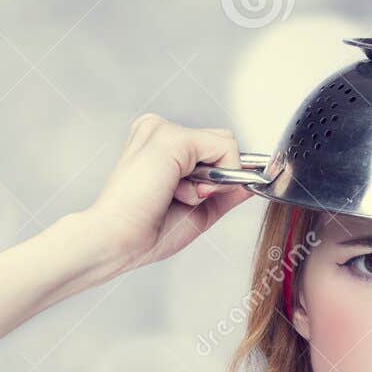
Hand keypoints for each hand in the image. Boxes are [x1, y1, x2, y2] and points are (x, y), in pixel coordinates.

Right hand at [74, 113, 255, 271]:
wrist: (119, 241)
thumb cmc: (147, 231)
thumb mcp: (199, 210)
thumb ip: (225, 191)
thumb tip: (253, 180)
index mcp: (158, 144)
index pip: (210, 148)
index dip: (219, 178)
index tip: (199, 199)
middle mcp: (158, 130)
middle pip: (221, 144)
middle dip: (216, 180)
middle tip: (185, 200)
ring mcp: (163, 129)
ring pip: (225, 145)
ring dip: (213, 183)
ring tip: (175, 196)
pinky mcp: (172, 137)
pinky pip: (225, 149)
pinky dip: (217, 179)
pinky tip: (181, 191)